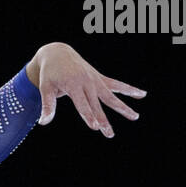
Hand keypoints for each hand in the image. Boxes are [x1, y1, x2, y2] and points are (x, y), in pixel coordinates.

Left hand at [26, 42, 145, 135]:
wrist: (58, 52)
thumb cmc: (50, 73)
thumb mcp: (45, 88)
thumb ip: (47, 105)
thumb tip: (43, 122)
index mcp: (73, 85)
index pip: (82, 104)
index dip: (88, 115)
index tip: (96, 127)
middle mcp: (87, 82)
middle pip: (97, 104)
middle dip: (103, 119)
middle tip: (109, 133)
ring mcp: (95, 80)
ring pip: (111, 96)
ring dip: (123, 107)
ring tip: (135, 117)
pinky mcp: (99, 78)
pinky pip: (116, 84)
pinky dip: (129, 89)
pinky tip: (142, 94)